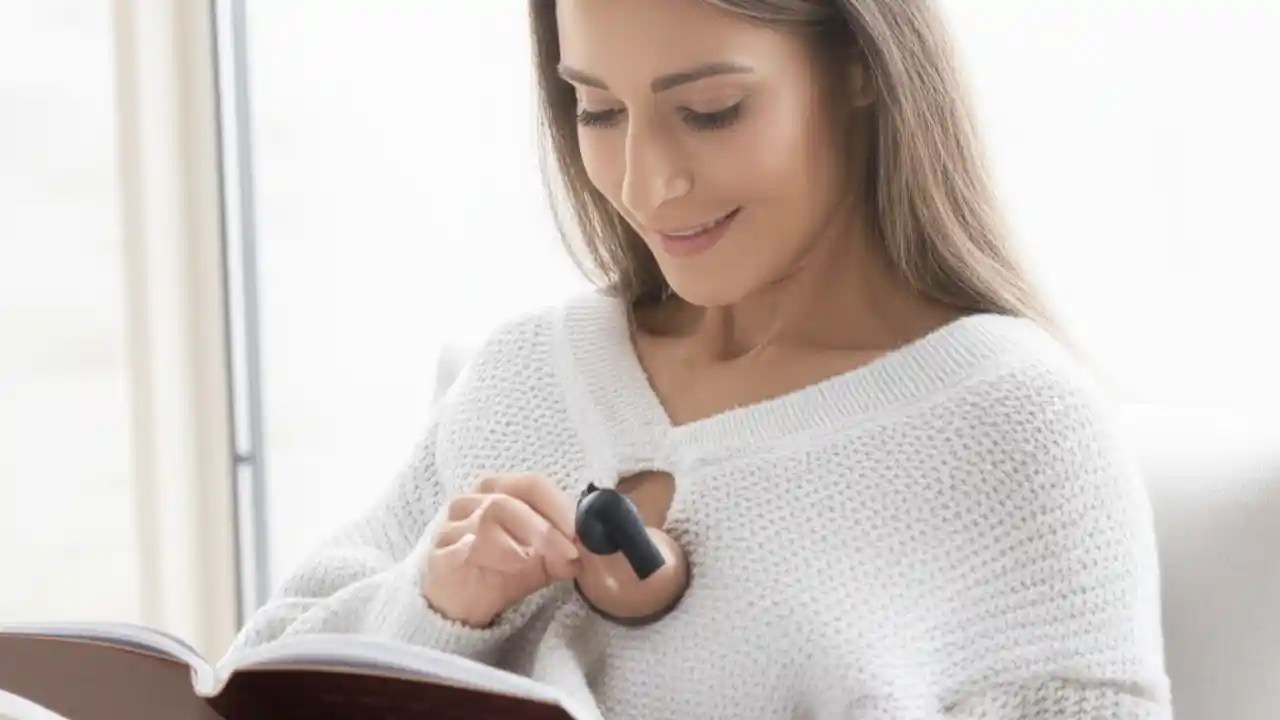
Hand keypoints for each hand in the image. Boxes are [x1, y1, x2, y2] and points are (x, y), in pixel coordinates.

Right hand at [423, 473, 581, 627]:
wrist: (458, 604)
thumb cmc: (498, 571)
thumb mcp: (540, 562)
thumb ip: (562, 555)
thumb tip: (585, 554)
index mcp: (497, 491)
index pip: (532, 484)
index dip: (560, 506)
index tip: (582, 532)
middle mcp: (470, 501)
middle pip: (509, 500)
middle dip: (544, 528)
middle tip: (569, 553)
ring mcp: (450, 527)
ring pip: (486, 519)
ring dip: (518, 544)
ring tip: (534, 565)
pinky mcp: (438, 555)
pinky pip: (462, 548)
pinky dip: (484, 553)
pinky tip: (506, 565)